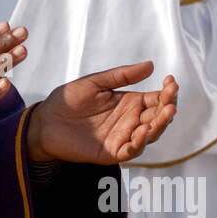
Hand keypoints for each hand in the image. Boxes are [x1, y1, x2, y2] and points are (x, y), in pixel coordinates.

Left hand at [26, 62, 177, 165]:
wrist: (45, 122)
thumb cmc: (68, 100)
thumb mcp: (95, 83)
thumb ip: (121, 76)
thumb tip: (151, 65)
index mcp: (129, 102)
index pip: (156, 98)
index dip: (167, 92)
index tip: (171, 81)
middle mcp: (130, 120)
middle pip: (158, 116)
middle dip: (168, 107)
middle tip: (171, 99)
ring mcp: (123, 137)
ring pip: (150, 134)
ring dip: (160, 125)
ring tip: (166, 112)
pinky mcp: (112, 152)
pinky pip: (131, 150)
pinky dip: (140, 142)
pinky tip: (144, 131)